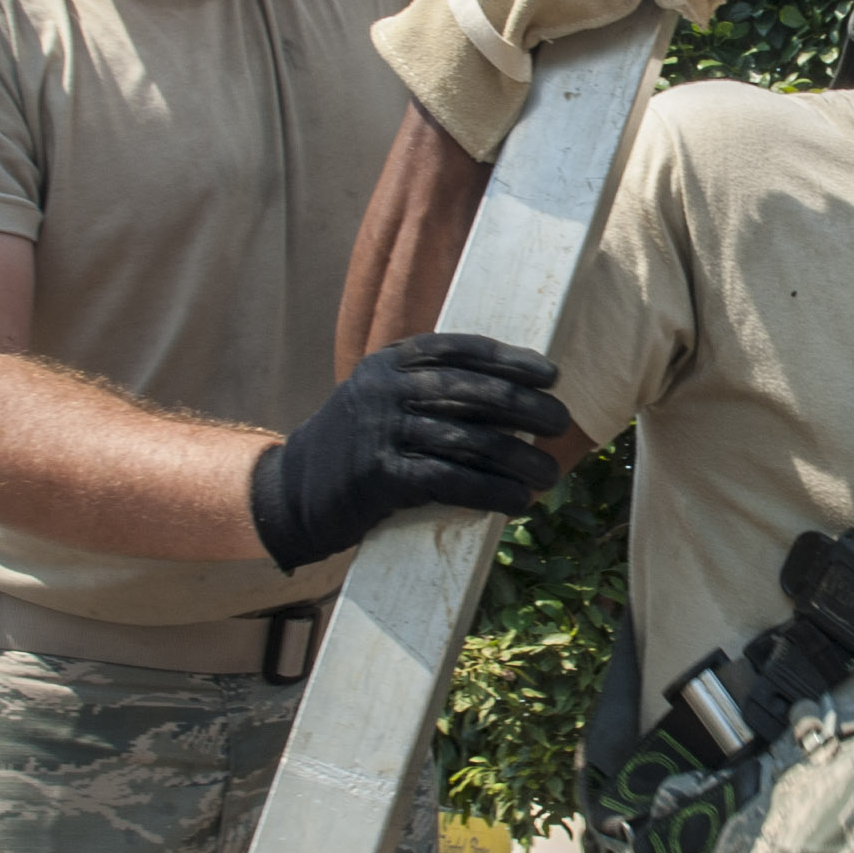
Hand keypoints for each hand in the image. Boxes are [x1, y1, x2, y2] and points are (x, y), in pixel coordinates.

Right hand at [247, 334, 574, 571]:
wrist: (293, 493)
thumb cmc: (357, 447)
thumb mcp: (382, 399)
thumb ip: (429, 390)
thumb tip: (513, 398)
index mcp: (389, 361)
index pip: (459, 349)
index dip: (509, 359)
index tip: (550, 374)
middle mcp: (384, 388)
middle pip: (469, 391)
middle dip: (523, 405)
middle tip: (560, 422)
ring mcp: (381, 430)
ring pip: (467, 440)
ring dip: (516, 459)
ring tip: (548, 475)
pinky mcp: (380, 476)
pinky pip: (450, 480)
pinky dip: (490, 492)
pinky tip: (517, 502)